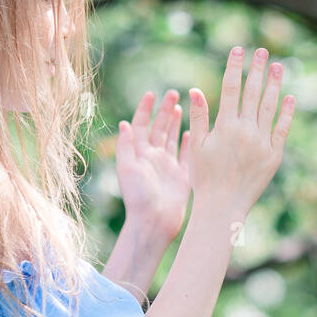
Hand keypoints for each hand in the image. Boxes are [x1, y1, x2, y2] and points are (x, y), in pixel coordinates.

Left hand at [116, 89, 191, 239]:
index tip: (151, 93)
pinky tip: (193, 131)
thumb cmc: (139, 197)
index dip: (145, 109)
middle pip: (159, 128)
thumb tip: (124, 123)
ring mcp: (169, 167)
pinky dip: (189, 143)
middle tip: (173, 93)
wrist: (154, 223)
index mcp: (140, 154)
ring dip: (176, 123)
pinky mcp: (182, 177)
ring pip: (173, 139)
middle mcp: (154, 158)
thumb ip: (126, 146)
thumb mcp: (127, 169)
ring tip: (182, 107)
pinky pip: (187, 156)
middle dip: (165, 110)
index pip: (141, 126)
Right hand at [182, 46, 294, 218]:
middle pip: (253, 93)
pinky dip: (286, 113)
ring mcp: (262, 142)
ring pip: (270, 107)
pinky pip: (282, 129)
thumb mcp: (197, 146)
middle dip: (257, 69)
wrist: (223, 207)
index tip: (239, 50)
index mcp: (225, 126)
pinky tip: (290, 98)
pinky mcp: (274, 155)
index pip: (231, 88)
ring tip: (278, 66)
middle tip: (263, 51)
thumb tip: (195, 90)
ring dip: (274, 85)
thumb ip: (199, 117)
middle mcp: (246, 131)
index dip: (235, 67)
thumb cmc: (204, 177)